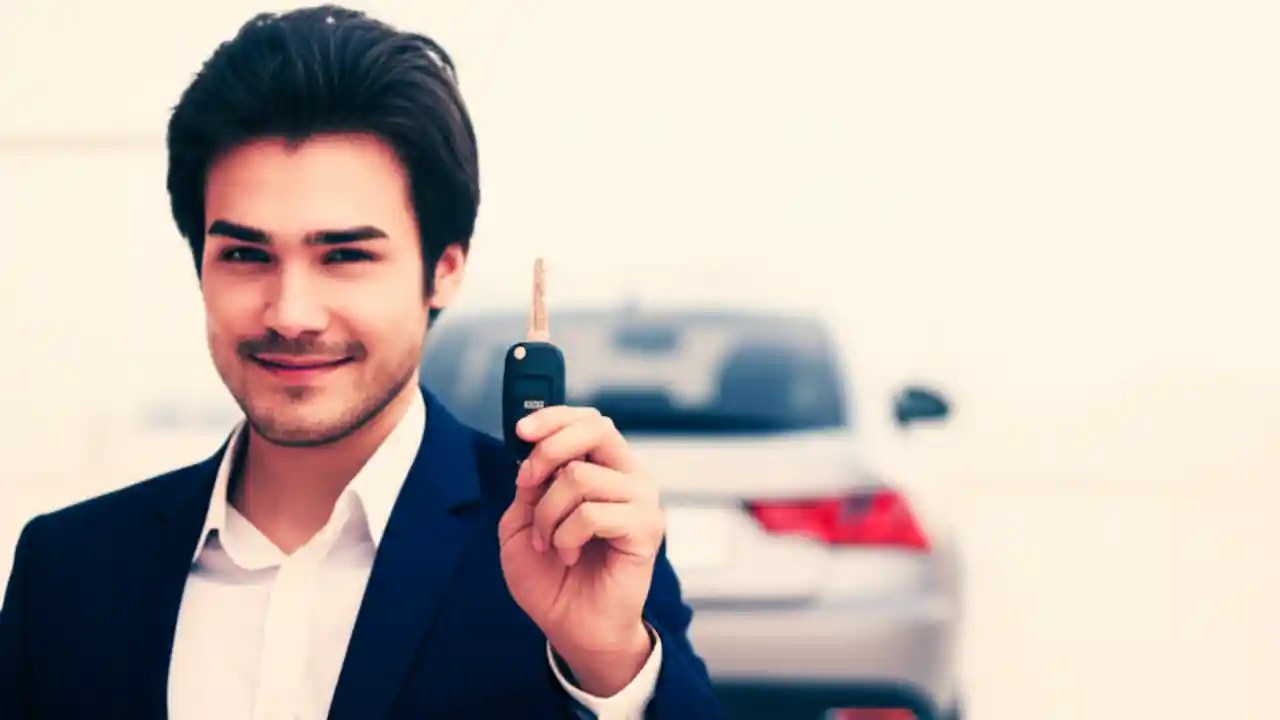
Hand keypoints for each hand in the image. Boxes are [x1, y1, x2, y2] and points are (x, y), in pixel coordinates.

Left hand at [497, 406, 664, 695]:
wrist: (573, 626)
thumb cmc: (552, 576)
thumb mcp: (521, 523)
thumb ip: (529, 486)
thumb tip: (533, 458)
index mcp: (604, 468)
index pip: (589, 420)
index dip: (554, 417)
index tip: (521, 432)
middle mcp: (629, 477)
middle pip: (597, 428)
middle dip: (548, 451)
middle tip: (527, 486)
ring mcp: (642, 501)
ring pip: (580, 476)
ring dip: (548, 513)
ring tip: (548, 542)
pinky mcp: (646, 529)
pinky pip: (591, 514)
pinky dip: (566, 536)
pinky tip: (569, 556)